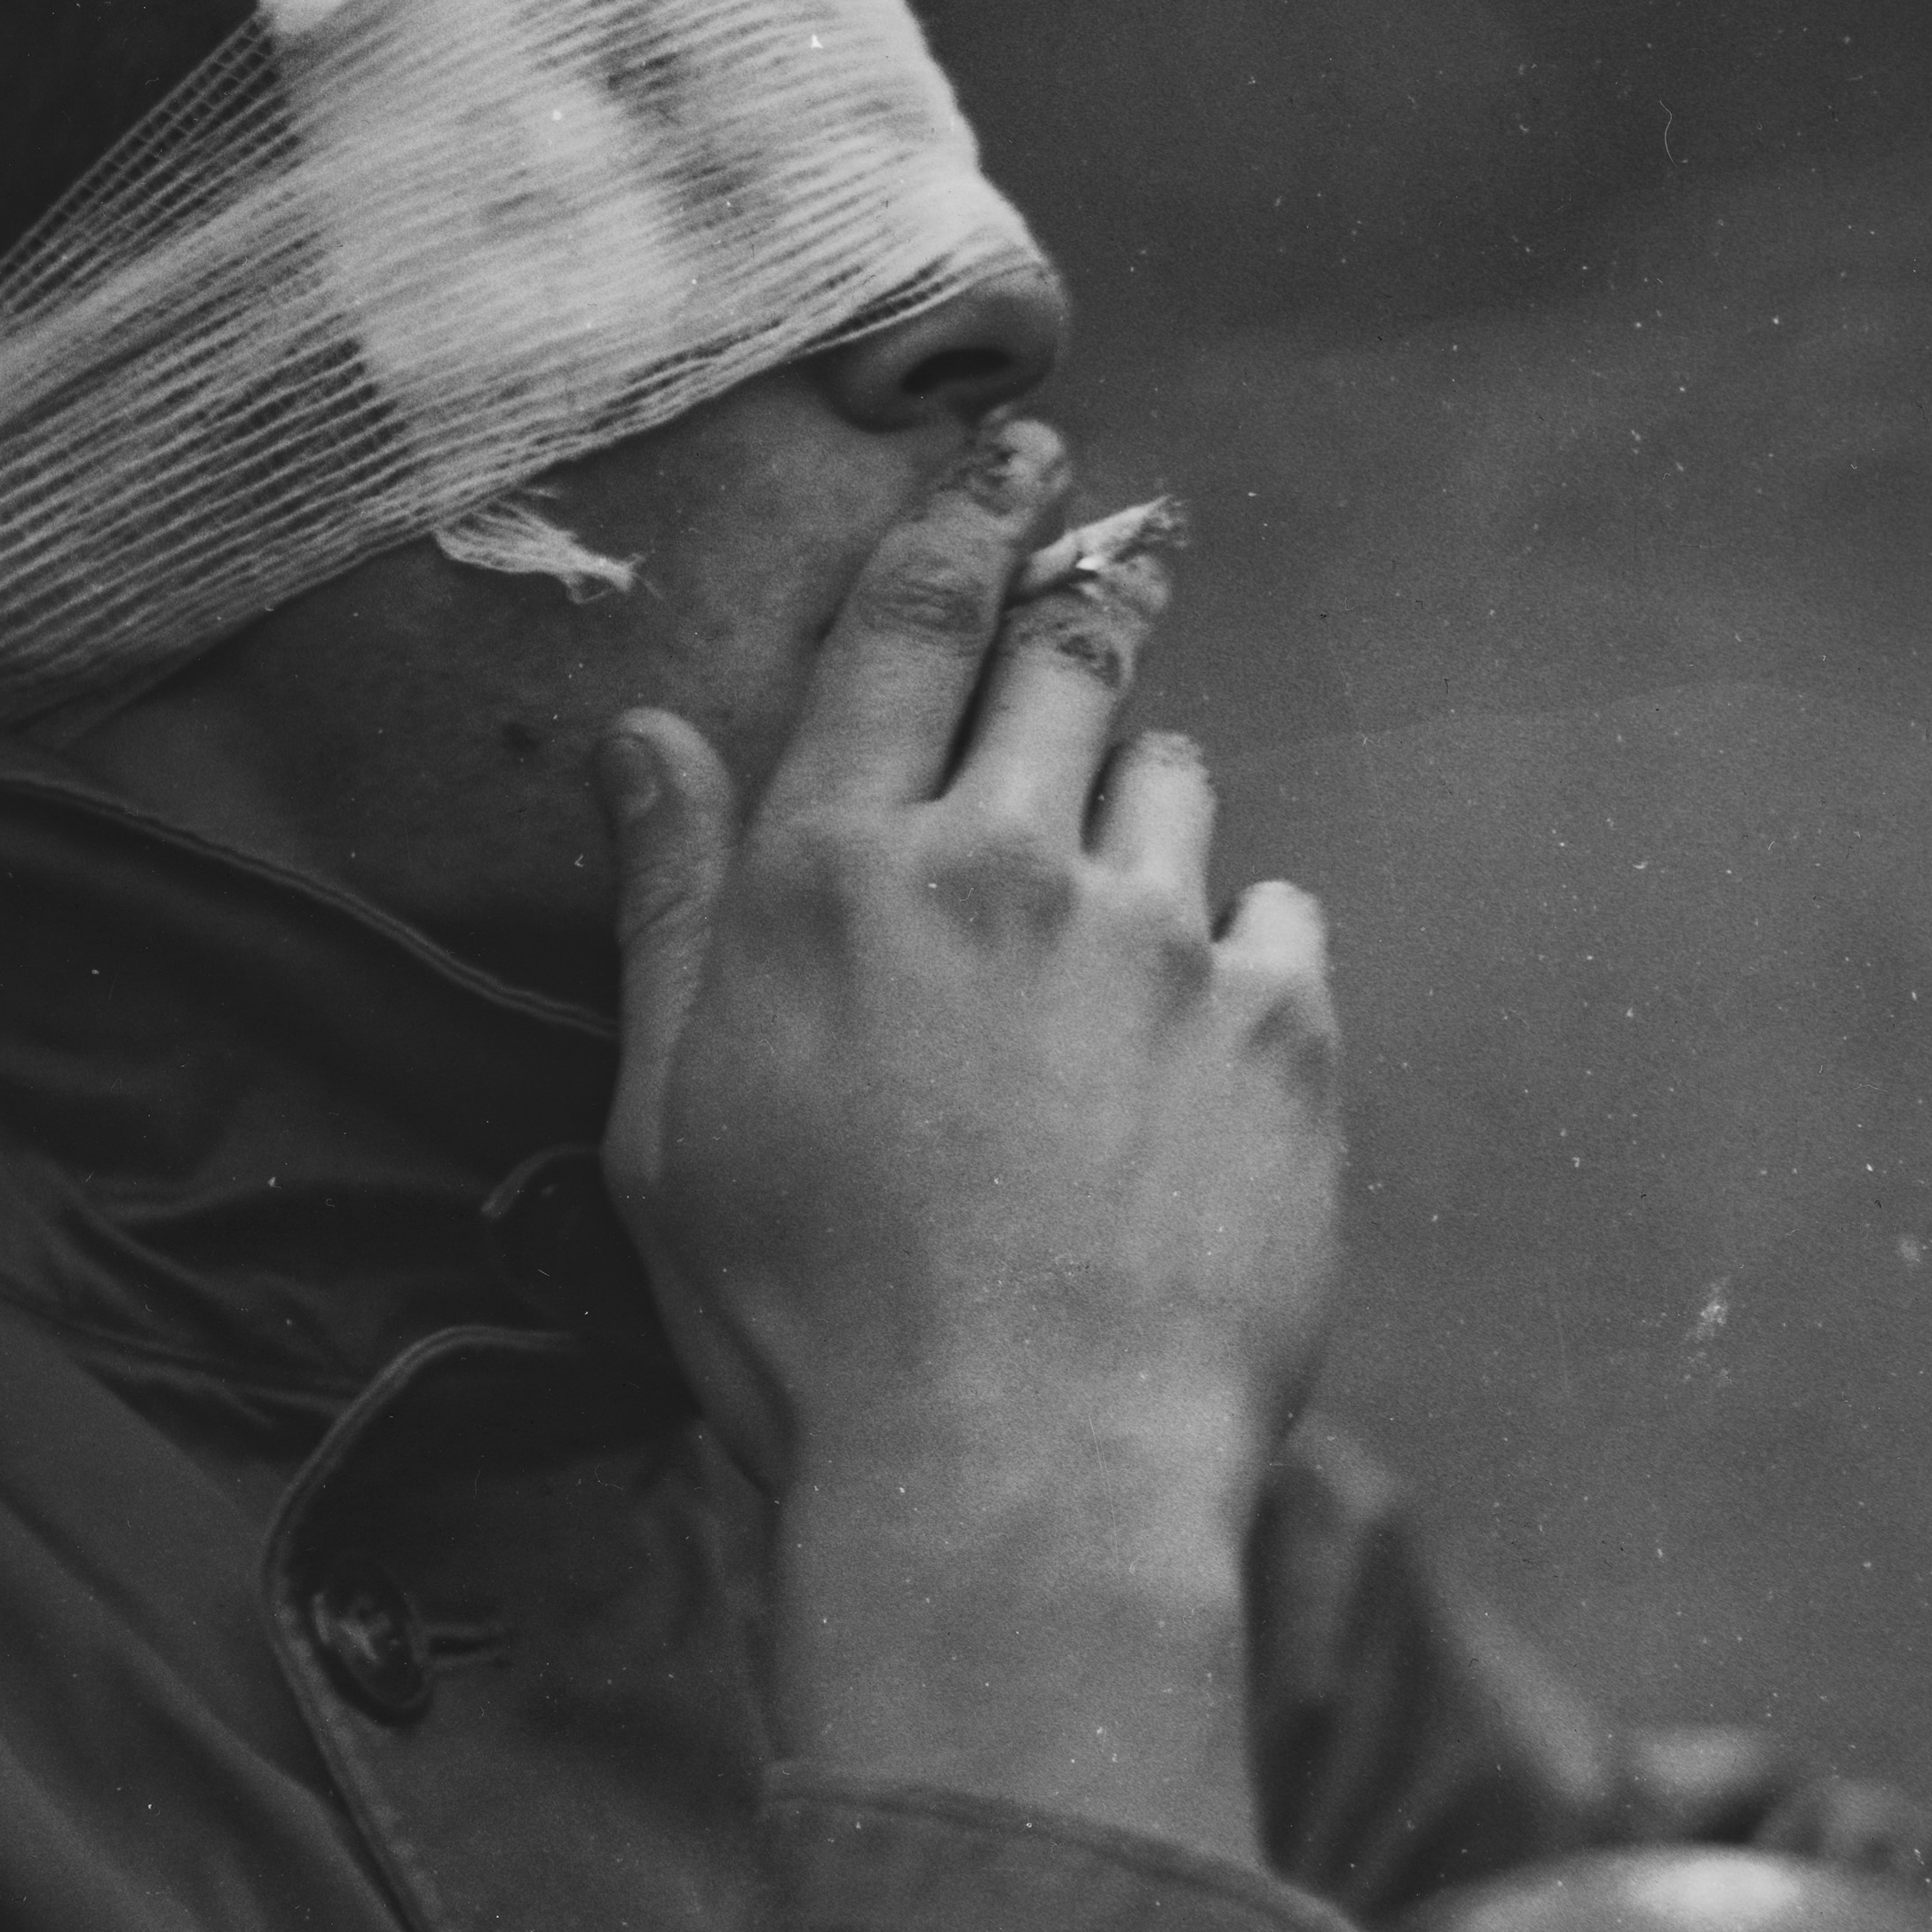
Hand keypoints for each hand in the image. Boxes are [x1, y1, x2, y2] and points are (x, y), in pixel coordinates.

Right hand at [594, 413, 1341, 1850]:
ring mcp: (1160, 936)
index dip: (961, 520)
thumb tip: (647, 739)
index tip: (1010, 458)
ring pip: (1177, 783)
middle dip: (1087, 599)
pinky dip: (1242, 948)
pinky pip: (1281, 917)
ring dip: (1145, 807)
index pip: (907, 630)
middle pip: (1066, 658)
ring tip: (1114, 919)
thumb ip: (670, 904)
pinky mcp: (1283, 1026)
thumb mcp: (666, 1120)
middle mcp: (1003, 863)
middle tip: (1112, 566)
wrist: (1015, 1473)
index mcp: (837, 874)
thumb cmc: (802, 1319)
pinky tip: (1198, 1041)